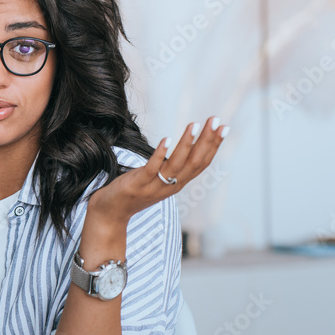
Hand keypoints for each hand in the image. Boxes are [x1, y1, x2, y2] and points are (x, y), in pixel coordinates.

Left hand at [87, 117, 227, 226]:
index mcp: (177, 184)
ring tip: (194, 124)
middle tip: (215, 120)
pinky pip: (152, 169)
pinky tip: (166, 139)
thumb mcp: (158, 179)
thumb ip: (171, 167)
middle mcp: (170, 187)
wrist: (110, 214)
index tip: (223, 128)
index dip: (213, 146)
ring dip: (186, 143)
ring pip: (177, 165)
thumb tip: (185, 146)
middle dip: (207, 140)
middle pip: (195, 162)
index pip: (202, 164)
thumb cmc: (133, 192)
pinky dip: (160, 154)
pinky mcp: (137, 185)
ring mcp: (154, 186)